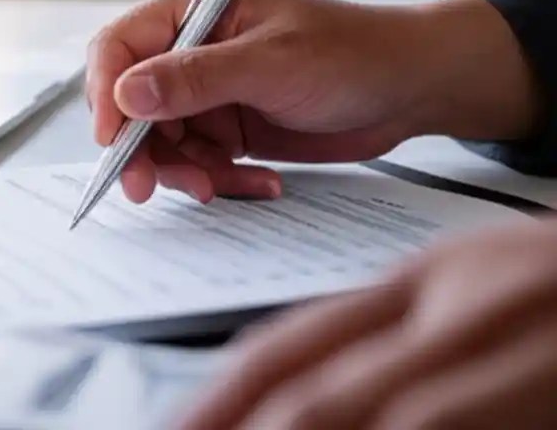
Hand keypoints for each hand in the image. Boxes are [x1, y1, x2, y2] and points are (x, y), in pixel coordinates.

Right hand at [86, 0, 540, 203]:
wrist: (411, 89)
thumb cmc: (353, 54)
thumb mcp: (270, 64)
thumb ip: (195, 79)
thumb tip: (127, 95)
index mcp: (193, 9)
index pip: (120, 47)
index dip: (105, 93)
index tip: (113, 138)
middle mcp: (191, 49)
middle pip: (133, 104)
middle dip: (142, 148)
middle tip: (149, 187)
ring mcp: (208, 91)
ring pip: (162, 141)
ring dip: (185, 171)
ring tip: (222, 187)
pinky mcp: (227, 127)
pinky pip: (199, 162)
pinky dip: (221, 180)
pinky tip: (261, 182)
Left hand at [180, 218, 556, 429]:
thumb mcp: (472, 290)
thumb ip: (391, 334)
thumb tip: (292, 391)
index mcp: (427, 282)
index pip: (292, 343)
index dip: (223, 398)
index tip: (178, 429)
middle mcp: (460, 317)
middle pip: (322, 398)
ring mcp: (517, 361)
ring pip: (390, 424)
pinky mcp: (553, 397)